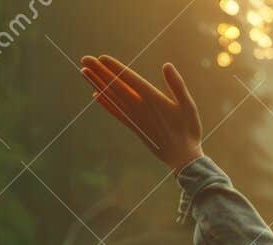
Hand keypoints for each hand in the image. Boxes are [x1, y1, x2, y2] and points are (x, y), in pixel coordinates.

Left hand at [79, 55, 203, 172]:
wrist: (182, 158)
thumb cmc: (189, 130)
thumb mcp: (188, 106)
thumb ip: (177, 85)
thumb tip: (167, 65)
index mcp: (153, 99)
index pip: (129, 80)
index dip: (115, 68)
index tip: (101, 58)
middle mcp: (139, 107)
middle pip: (115, 86)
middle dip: (99, 72)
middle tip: (85, 59)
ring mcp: (134, 118)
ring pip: (112, 98)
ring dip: (97, 84)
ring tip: (84, 72)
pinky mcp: (134, 127)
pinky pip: (116, 112)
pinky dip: (105, 103)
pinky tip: (95, 95)